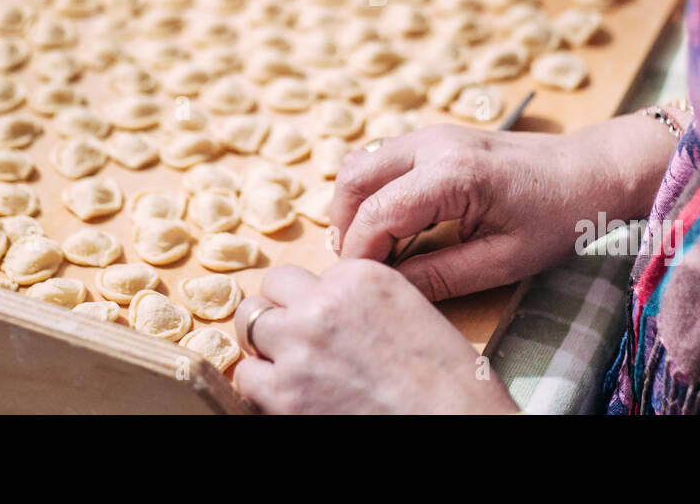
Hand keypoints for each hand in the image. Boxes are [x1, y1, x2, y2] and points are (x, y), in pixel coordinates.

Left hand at [233, 261, 517, 413]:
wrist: (454, 424)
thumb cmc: (446, 381)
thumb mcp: (408, 311)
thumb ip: (360, 298)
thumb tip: (325, 306)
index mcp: (360, 276)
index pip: (307, 274)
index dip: (312, 300)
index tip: (326, 323)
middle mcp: (324, 303)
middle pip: (270, 290)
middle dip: (280, 313)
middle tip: (297, 340)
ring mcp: (299, 347)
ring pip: (248, 326)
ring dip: (265, 344)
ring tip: (290, 366)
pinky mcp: (284, 394)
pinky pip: (245, 375)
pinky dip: (260, 385)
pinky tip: (288, 394)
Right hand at [331, 117, 674, 300]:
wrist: (590, 171)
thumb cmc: (557, 218)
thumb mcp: (503, 261)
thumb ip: (440, 276)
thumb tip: (387, 289)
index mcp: (451, 175)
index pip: (375, 214)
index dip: (359, 255)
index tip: (361, 287)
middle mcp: (432, 144)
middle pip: (353, 179)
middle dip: (345, 227)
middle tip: (360, 269)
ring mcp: (430, 134)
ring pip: (361, 164)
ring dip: (355, 207)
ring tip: (373, 250)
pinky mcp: (433, 136)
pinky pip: (381, 159)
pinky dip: (372, 192)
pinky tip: (393, 225)